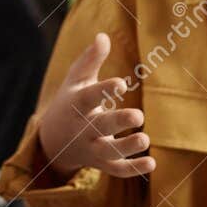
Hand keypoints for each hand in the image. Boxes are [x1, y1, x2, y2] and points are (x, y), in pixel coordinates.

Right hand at [36, 33, 154, 177]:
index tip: (121, 84)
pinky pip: (116, 170)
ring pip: (109, 152)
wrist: (54, 141)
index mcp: (77, 105)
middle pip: (100, 127)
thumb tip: (103, 36)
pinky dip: (133, 170)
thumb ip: (90, 59)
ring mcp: (92, 148)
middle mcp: (83, 128)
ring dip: (127, 148)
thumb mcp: (76, 79)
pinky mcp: (101, 163)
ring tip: (145, 139)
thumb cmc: (72, 100)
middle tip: (138, 116)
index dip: (104, 91)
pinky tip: (152, 163)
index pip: (89, 98)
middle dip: (118, 122)